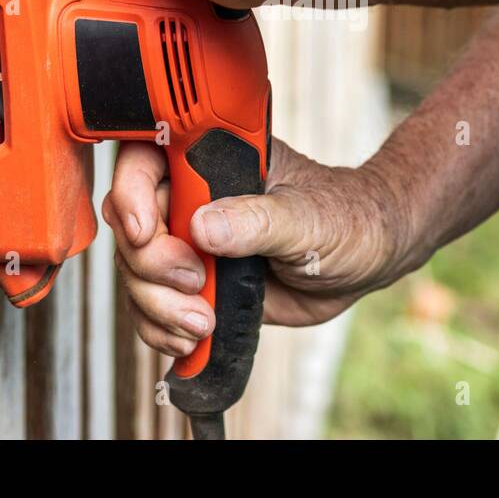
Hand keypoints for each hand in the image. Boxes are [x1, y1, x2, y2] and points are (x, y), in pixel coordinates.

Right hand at [102, 137, 413, 358]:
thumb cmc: (346, 218)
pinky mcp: (199, 284)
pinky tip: (193, 337)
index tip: (147, 231)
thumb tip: (203, 227)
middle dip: (151, 265)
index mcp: (215, 160)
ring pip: (137, 273)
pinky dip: (162, 328)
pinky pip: (155, 307)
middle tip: (197, 284)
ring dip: (157, 306)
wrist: (367, 255)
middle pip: (131, 228)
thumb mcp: (308, 218)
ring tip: (202, 322)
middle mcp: (194, 199)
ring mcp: (193, 244)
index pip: (146, 161)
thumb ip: (257, 221)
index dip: (131, 194)